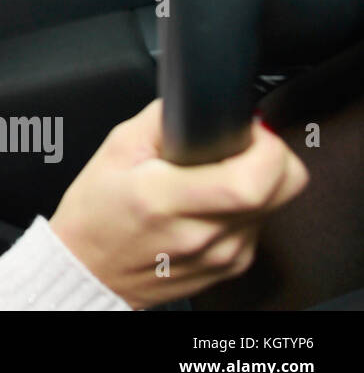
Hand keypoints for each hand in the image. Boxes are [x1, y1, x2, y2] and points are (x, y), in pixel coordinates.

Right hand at [48, 98, 308, 309]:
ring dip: (257, 184)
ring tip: (214, 179)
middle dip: (275, 157)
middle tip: (244, 147)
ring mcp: (222, 255)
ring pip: (276, 206)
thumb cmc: (95, 214)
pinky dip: (245, 210)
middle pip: (282, 190)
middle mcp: (201, 234)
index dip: (267, 146)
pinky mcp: (233, 267)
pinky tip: (210, 206)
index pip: (251, 180)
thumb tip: (200, 102)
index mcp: (164, 199)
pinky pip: (259, 227)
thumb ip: (162, 119)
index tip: (251, 130)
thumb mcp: (115, 149)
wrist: (90, 270)